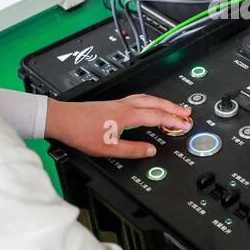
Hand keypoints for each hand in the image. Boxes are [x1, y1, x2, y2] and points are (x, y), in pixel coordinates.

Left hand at [44, 94, 191, 158]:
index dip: (173, 121)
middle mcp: (125, 106)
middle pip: (155, 103)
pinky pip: (138, 99)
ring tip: (173, 107)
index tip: (185, 124)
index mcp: (127, 116)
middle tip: (187, 112)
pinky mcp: (112, 104)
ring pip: (147, 99)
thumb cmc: (81, 132)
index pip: (157, 116)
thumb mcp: (109, 148)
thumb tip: (150, 151)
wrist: (62, 119)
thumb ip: (132, 150)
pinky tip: (148, 105)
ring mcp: (119, 103)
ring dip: (162, 102)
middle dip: (173, 108)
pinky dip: (150, 101)